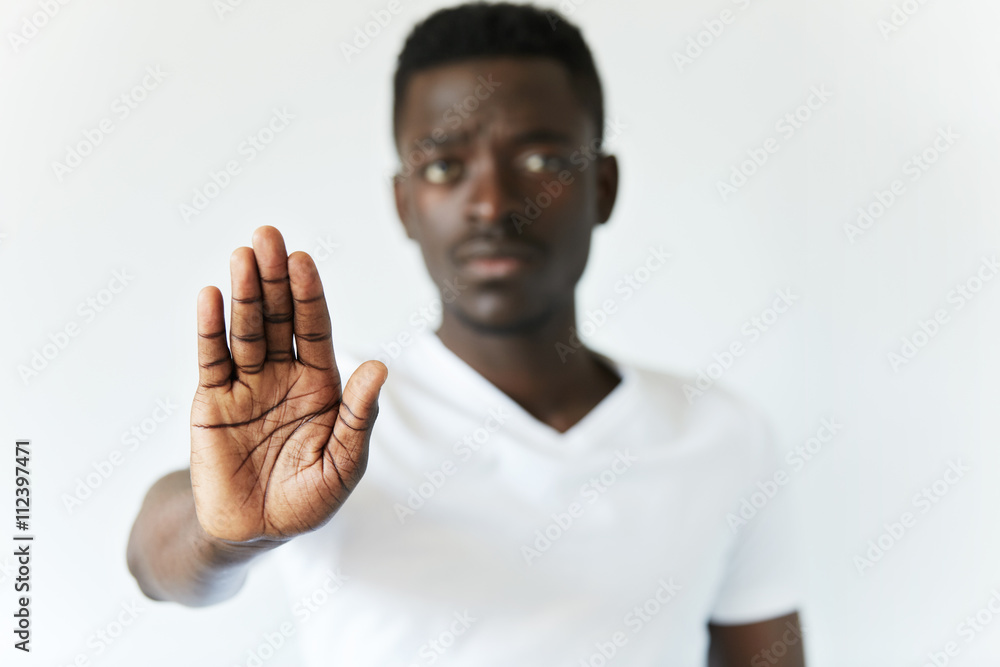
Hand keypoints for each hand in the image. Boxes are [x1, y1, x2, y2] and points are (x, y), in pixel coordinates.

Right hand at [189, 226, 385, 544]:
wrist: (257, 531)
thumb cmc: (310, 498)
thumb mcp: (345, 462)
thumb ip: (360, 415)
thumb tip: (379, 366)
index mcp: (321, 384)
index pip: (315, 329)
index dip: (309, 295)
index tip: (303, 260)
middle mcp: (283, 374)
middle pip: (280, 318)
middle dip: (275, 278)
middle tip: (268, 236)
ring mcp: (246, 384)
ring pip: (246, 329)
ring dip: (245, 293)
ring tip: (243, 255)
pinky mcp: (213, 400)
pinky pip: (212, 359)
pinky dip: (210, 329)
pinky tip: (210, 296)